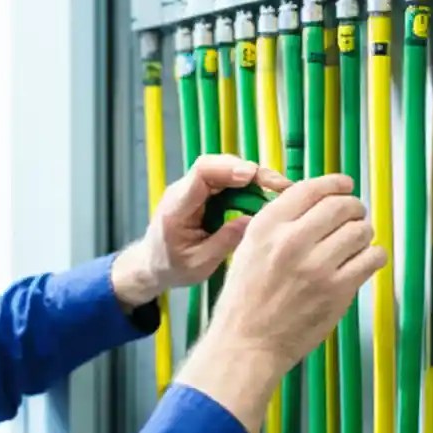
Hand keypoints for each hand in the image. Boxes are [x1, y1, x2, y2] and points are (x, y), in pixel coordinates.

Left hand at [110, 154, 291, 307]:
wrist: (152, 265)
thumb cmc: (171, 267)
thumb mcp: (199, 264)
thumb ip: (224, 242)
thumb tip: (255, 221)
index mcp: (176, 207)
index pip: (200, 174)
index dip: (227, 169)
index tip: (252, 176)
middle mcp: (183, 190)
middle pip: (216, 165)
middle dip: (249, 170)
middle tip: (279, 184)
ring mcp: (193, 189)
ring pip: (225, 169)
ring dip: (253, 176)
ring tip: (280, 188)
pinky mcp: (204, 193)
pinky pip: (227, 180)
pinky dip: (249, 185)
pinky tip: (267, 193)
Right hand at [176, 174, 385, 432]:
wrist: (247, 344)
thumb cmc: (245, 300)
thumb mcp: (249, 249)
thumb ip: (278, 223)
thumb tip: (315, 202)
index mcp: (267, 227)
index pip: (311, 188)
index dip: (335, 184)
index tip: (344, 186)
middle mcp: (291, 241)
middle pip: (341, 205)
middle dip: (353, 208)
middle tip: (354, 216)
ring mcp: (317, 267)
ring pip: (361, 230)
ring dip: (363, 233)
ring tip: (354, 244)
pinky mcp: (337, 291)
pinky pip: (372, 258)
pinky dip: (372, 257)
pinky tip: (362, 262)